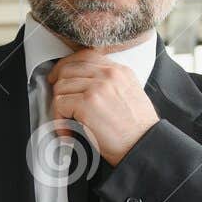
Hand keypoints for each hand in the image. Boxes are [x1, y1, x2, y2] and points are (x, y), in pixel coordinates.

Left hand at [47, 49, 160, 166]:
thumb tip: (83, 85)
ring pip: (61, 87)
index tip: (57, 77)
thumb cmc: (136, 130)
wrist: (144, 144)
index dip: (66, 66)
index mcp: (119, 71)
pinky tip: (69, 132)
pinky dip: (60, 121)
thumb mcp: (128, 95)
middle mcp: (108, 74)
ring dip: (60, 109)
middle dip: (58, 88)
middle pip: (68, 70)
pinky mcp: (87, 102)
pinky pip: (60, 104)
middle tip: (60, 106)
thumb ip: (109, 84)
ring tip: (68, 125)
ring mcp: (97, 86)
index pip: (85, 56)